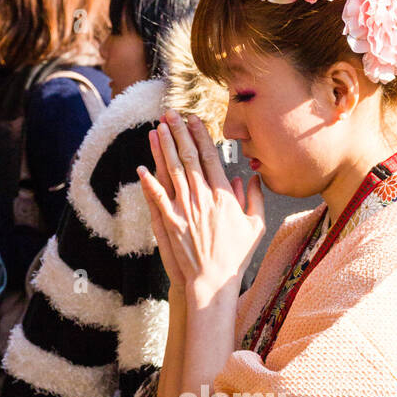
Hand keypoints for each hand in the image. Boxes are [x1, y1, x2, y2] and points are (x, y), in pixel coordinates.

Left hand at [138, 111, 264, 304]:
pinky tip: (141, 168)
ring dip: (164, 149)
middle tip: (171, 114)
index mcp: (224, 197)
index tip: (194, 119)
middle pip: (189, 158)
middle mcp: (203, 199)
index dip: (201, 136)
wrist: (214, 281)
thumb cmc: (236, 256)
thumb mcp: (255, 227)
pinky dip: (149, 182)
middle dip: (179, 133)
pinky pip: (157, 198)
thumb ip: (254, 199)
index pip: (211, 158)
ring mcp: (185, 210)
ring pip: (172, 172)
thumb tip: (252, 177)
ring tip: (156, 130)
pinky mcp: (170, 223)